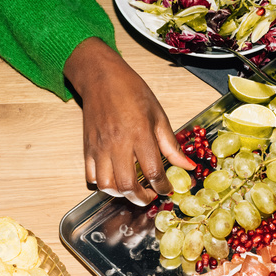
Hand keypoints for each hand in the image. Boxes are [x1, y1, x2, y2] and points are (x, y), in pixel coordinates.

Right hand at [64, 38, 195, 205]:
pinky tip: (114, 178)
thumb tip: (188, 166)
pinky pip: (91, 177)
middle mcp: (118, 143)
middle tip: (150, 195)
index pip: (153, 172)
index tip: (167, 189)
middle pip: (127, 186)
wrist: (101, 77)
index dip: (163, 187)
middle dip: (142, 198)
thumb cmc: (131, 91)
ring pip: (107, 186)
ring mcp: (100, 148)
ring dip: (122, 194)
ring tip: (132, 188)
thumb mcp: (158, 115)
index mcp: (140, 134)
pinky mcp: (87, 148)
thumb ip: (171, 145)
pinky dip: (103, 185)